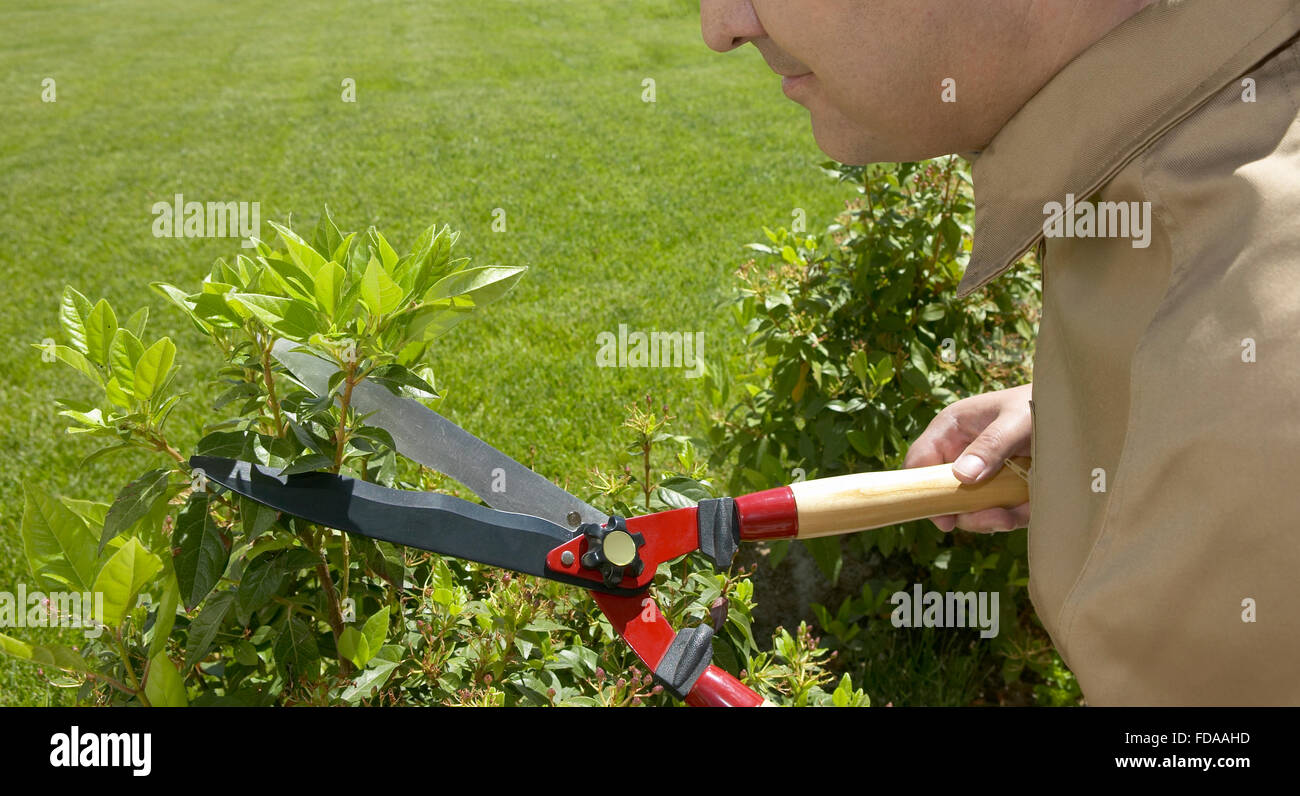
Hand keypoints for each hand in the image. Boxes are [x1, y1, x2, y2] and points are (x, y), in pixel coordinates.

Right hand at [903, 384, 1031, 532]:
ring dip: (991, 518)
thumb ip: (990, 445)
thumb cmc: (1041, 403)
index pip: (919, 462)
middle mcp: (961, 452)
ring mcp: (981, 472)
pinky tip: (1028, 508)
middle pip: (944, 493)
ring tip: (1013, 517)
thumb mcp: (1016, 421)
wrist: (1077, 413)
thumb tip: (962, 476)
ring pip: (970, 507)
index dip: (922, 491)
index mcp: (952, 429)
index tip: (944, 520)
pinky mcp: (1002, 486)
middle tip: (995, 520)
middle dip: (967, 512)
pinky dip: (1012, 515)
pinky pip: (998, 509)